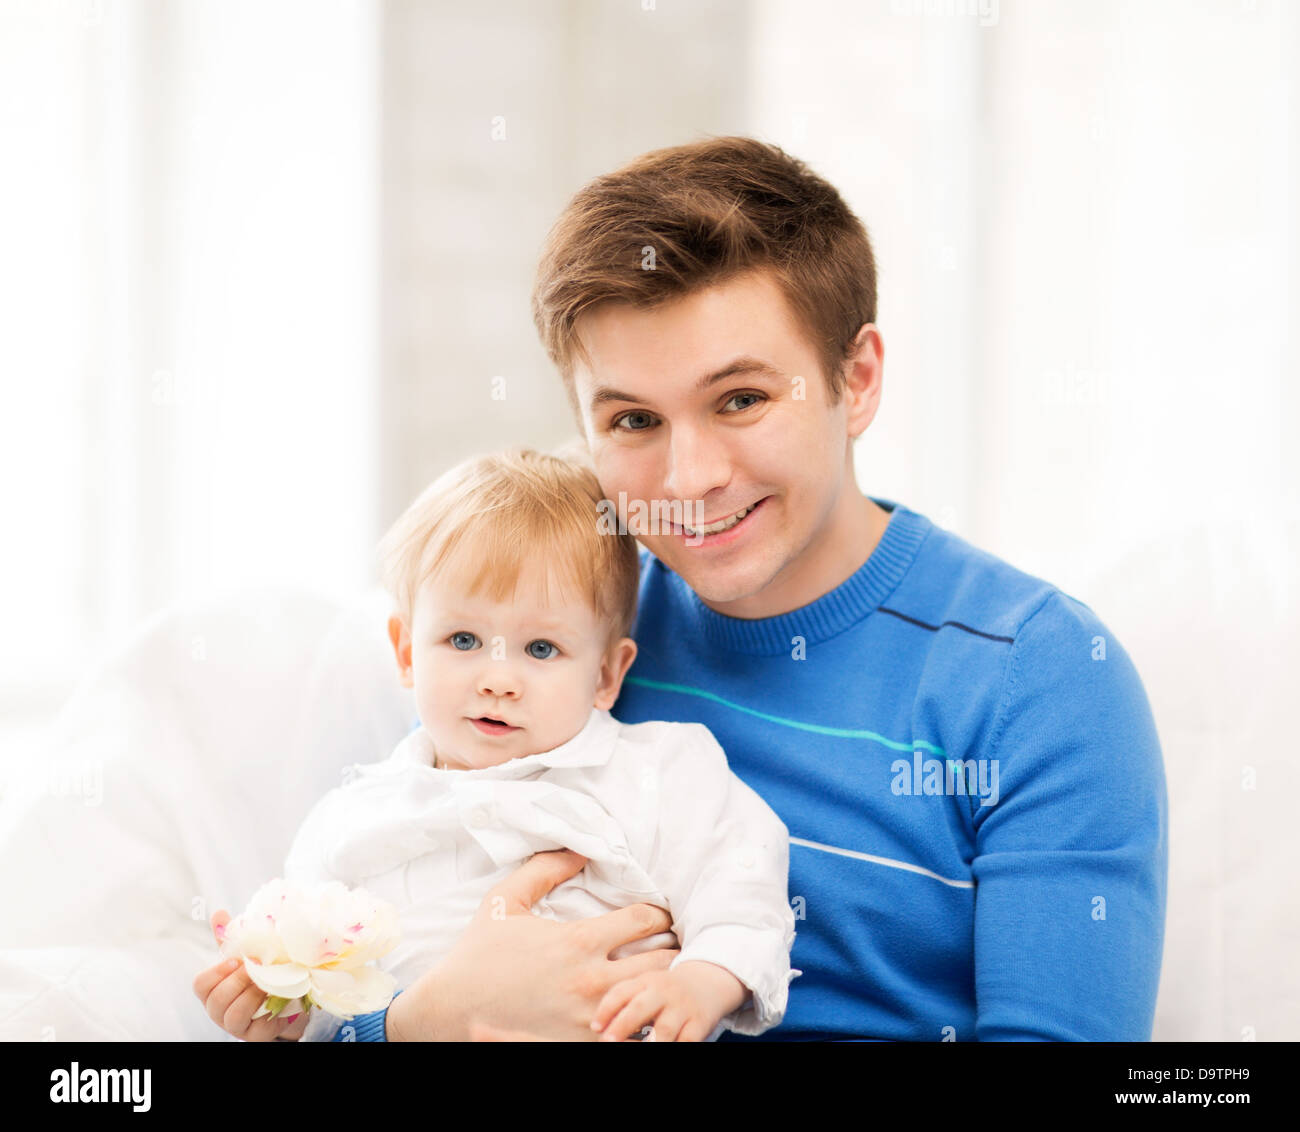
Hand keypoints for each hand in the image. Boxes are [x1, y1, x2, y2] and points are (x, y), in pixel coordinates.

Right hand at [191, 909, 309, 1041]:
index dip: (217, 971)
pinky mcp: (255, 1036)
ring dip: (252, 995)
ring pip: (233, 1015)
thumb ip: (230, 938)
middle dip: (239, 981)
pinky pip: (256, 1027)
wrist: (285, 998)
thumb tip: (219, 913)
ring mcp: (234, 1026)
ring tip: (268, 981)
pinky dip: (267, 1009)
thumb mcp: (244, 956)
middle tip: (258, 967)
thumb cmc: (257, 975)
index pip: (200, 984)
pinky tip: (278, 996)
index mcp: (212, 990)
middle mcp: (218, 1011)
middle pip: (216, 1000)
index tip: (236, 960)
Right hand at [385, 849, 679, 1041]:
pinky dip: (641, 1015)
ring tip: (656, 974)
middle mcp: (592, 980)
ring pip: (653, 996)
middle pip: (662, 960)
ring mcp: (592, 1017)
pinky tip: (635, 1005)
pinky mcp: (585, 1044)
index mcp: (578, 941)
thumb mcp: (504, 900)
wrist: (452, 1010)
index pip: (646, 920)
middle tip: (666, 943)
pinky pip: (633, 1030)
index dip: (657, 913)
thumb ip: (544, 869)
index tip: (656, 914)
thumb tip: (580, 851)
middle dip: (668, 947)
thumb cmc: (478, 953)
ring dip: (660, 981)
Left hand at [591, 960, 747, 1041]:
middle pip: (640, 1007)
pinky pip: (687, 1041)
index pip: (621, 991)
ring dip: (650, 1043)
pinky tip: (663, 1048)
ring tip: (640, 1048)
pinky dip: (676, 1046)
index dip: (606, 1009)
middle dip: (623, 1025)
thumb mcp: (643, 987)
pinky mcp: (699, 1024)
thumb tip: (596, 1026)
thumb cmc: (664, 991)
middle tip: (607, 1041)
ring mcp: (682, 1008)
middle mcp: (662, 992)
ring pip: (665, 1030)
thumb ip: (621, 1001)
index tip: (594, 1027)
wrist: (707, 980)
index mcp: (644, 981)